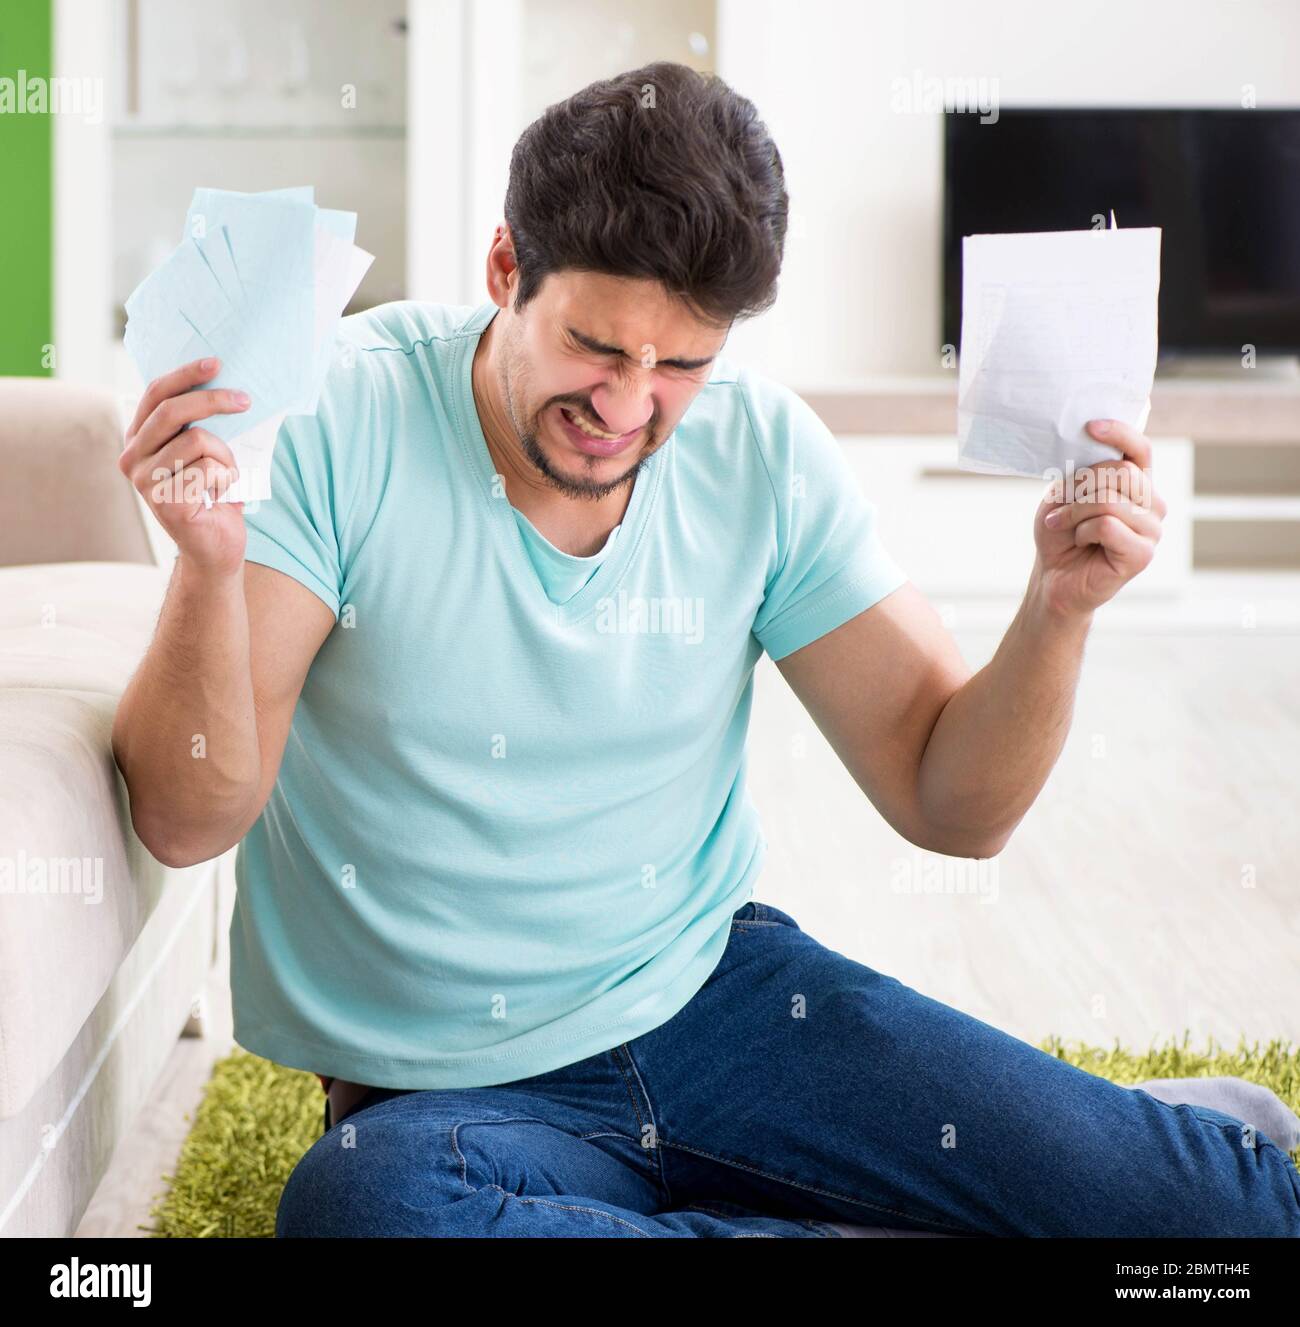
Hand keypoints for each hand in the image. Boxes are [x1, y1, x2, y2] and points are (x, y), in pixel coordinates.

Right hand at [119, 357, 250, 578]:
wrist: (216, 548)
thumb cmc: (213, 496)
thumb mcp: (205, 453)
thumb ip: (200, 424)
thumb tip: (227, 382)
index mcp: (138, 440)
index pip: (155, 394)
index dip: (185, 375)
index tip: (216, 363)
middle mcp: (133, 458)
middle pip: (172, 411)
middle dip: (214, 400)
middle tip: (245, 401)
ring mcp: (146, 482)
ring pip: (197, 441)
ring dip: (226, 456)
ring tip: (227, 475)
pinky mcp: (167, 502)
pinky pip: (209, 470)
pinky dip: (227, 478)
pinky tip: (221, 493)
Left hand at [1031, 419, 1166, 619]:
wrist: (1052, 577)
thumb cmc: (1060, 533)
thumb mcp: (1065, 494)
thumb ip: (1083, 471)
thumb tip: (1092, 446)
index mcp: (1137, 484)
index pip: (1140, 449)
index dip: (1120, 433)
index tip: (1091, 426)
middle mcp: (1152, 504)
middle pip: (1121, 473)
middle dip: (1080, 486)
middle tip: (1058, 504)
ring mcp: (1152, 529)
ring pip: (1110, 500)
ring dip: (1074, 512)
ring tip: (1059, 525)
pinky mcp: (1143, 554)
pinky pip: (1107, 525)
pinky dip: (1083, 532)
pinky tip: (1080, 542)